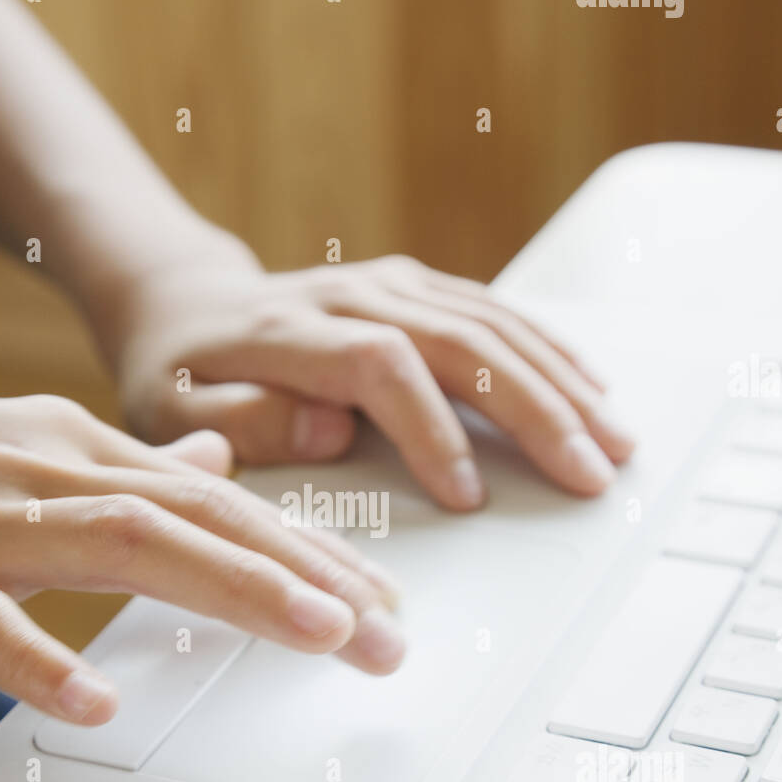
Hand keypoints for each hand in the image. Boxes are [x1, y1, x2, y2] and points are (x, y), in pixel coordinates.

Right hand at [0, 394, 404, 722]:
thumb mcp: (24, 451)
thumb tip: (213, 465)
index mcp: (73, 449)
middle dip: (304, 575)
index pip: (219, 500)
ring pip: (117, 543)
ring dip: (227, 588)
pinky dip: (36, 659)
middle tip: (387, 636)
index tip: (382, 600)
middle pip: (196, 516)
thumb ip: (124, 468)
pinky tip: (95, 705)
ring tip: (314, 634)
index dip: (308, 550)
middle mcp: (38, 471)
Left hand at [107, 255, 634, 510]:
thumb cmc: (178, 374)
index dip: (433, 429)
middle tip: (586, 474)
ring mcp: (388, 284)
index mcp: (289, 332)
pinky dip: (547, 348)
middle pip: (460, 341)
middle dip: (533, 411)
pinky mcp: (413, 287)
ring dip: (559, 382)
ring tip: (612, 438)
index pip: (382, 366)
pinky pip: (493, 310)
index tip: (469, 497)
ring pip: (491, 323)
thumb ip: (234, 425)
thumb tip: (330, 431)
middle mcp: (349, 295)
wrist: (185, 303)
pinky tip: (589, 384)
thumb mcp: (169, 414)